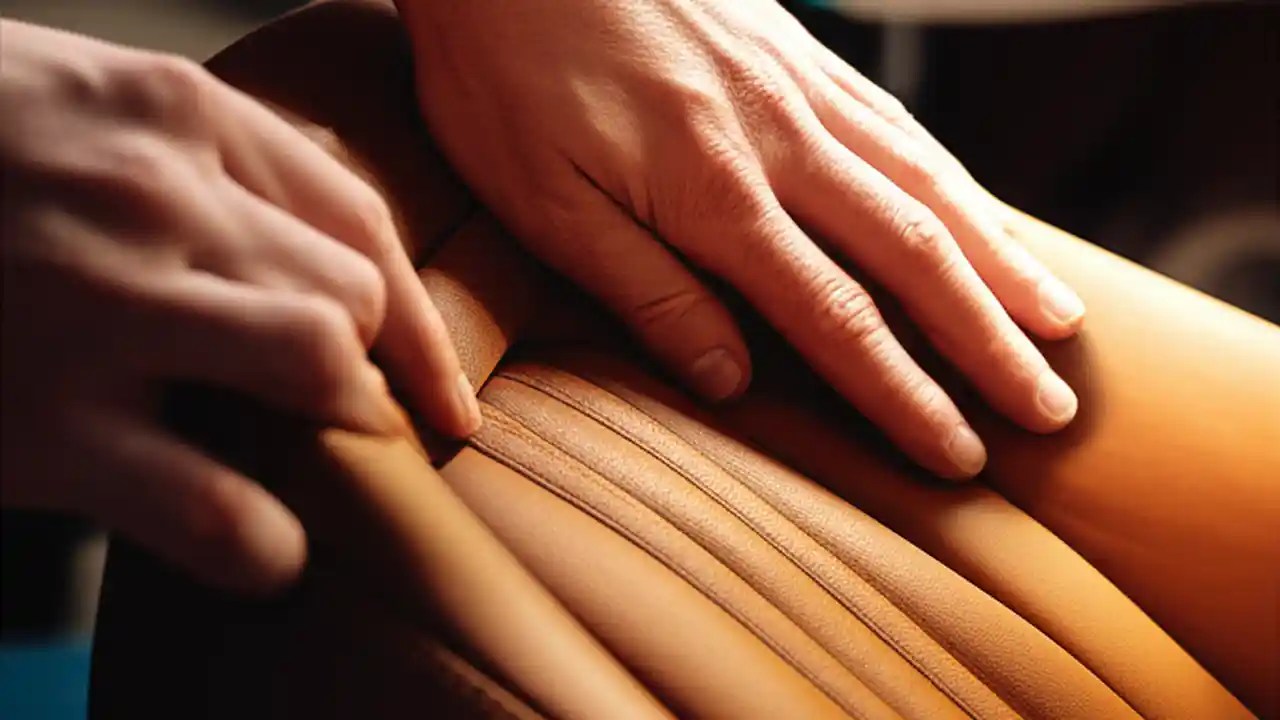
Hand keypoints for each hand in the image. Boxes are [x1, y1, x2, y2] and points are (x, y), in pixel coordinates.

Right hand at [0, 21, 478, 592]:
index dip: (420, 320)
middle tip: (341, 424)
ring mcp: (100, 309)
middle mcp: (154, 199)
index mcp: (171, 114)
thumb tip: (306, 251)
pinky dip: (263, 547)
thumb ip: (192, 157)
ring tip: (299, 462)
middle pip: (354, 297)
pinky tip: (255, 548)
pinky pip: (226, 510)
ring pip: (320, 368)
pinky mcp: (43, 425)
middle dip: (368, 374)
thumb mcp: (74, 102)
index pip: (361, 218)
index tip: (445, 390)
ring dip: (335, 430)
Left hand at [400, 0, 1084, 478]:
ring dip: (999, 260)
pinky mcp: (798, 49)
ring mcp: (800, 87)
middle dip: (989, 341)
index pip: (838, 318)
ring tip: (1058, 321)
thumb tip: (731, 380)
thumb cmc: (506, 71)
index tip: (960, 452)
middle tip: (1051, 407)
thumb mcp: (542, 202)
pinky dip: (958, 179)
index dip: (905, 394)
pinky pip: (900, 123)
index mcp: (717, 194)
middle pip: (913, 255)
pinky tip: (982, 212)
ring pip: (929, 182)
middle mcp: (782, 140)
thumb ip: (646, 291)